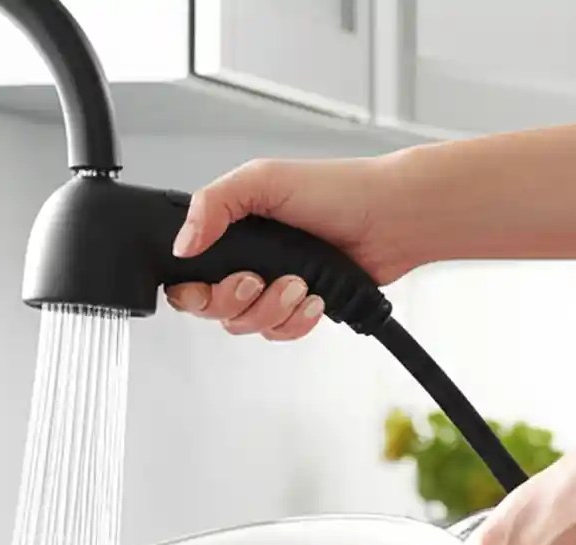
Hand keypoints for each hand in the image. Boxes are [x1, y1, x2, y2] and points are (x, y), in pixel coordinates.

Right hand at [164, 156, 416, 340]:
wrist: (393, 217)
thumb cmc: (337, 189)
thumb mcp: (262, 179)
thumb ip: (211, 203)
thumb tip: (181, 244)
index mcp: (228, 232)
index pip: (186, 276)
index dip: (190, 290)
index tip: (208, 283)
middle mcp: (246, 261)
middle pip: (211, 309)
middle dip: (233, 300)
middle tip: (255, 280)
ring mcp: (272, 287)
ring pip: (245, 325)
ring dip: (271, 309)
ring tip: (299, 284)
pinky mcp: (300, 307)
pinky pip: (279, 333)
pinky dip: (295, 321)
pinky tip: (314, 298)